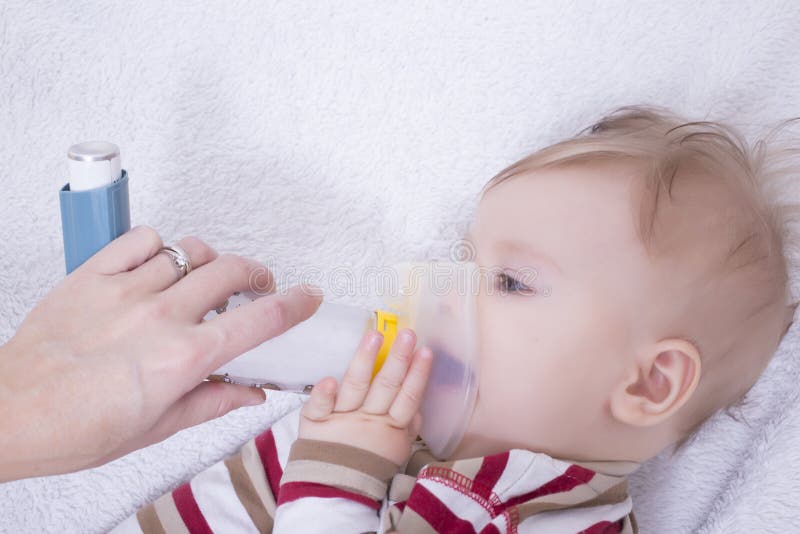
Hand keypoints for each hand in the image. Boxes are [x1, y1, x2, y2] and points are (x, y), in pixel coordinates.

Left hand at [0, 225, 321, 481]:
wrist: (9, 414)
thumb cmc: (74, 429)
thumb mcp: (157, 428)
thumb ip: (213, 402)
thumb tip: (250, 393)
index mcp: (183, 358)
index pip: (260, 320)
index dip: (295, 304)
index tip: (309, 296)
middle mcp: (161, 316)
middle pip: (232, 270)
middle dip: (257, 274)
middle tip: (257, 285)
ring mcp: (127, 290)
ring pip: (190, 251)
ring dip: (208, 263)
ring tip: (202, 280)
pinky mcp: (93, 274)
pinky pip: (142, 240)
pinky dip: (160, 247)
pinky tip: (157, 266)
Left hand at [299, 328, 432, 464]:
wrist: (332, 490)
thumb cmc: (365, 463)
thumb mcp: (394, 450)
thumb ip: (407, 427)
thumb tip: (419, 409)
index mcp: (389, 428)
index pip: (407, 398)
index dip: (417, 376)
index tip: (426, 351)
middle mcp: (367, 420)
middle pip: (385, 387)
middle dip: (398, 360)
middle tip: (408, 334)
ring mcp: (342, 420)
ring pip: (356, 386)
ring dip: (366, 360)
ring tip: (375, 336)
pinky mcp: (316, 423)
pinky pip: (319, 407)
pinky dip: (323, 394)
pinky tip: (329, 379)